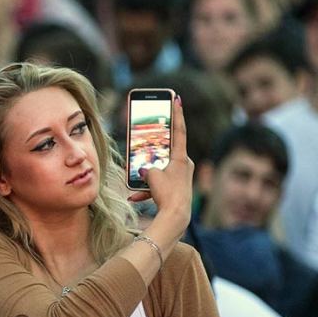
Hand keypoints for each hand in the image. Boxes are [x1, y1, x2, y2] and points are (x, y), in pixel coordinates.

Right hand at [130, 97, 192, 241]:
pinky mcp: (175, 189)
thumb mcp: (152, 175)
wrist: (175, 217)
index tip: (177, 98)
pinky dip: (147, 190)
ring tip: (134, 178)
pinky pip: (158, 185)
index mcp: (181, 157)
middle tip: (146, 136)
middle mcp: (183, 165)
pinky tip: (134, 196)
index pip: (179, 130)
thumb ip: (146, 168)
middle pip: (165, 151)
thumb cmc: (167, 194)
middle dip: (152, 149)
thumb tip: (143, 171)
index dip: (177, 113)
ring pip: (159, 169)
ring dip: (146, 174)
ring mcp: (180, 178)